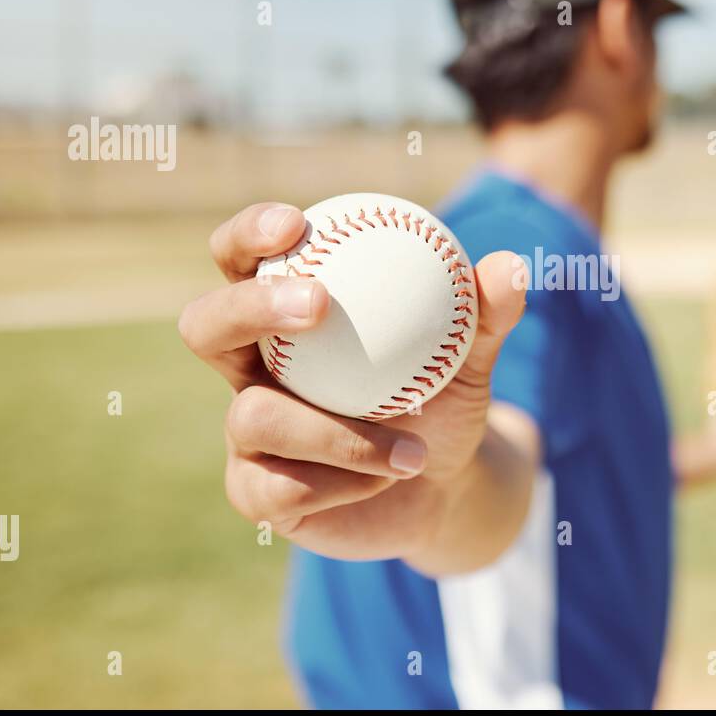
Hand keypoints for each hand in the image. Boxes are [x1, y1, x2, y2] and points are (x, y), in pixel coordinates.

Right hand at [177, 202, 527, 561]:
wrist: (443, 486)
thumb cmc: (442, 400)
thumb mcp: (470, 357)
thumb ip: (485, 314)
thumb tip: (511, 267)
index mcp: (284, 316)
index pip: (239, 260)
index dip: (247, 234)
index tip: (297, 223)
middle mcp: (251, 368)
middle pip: (204, 325)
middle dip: (249, 306)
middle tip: (318, 303)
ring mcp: (246, 435)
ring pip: (254, 418)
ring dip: (336, 431)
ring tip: (411, 445)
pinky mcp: (256, 493)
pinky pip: (278, 486)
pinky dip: (342, 480)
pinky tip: (389, 476)